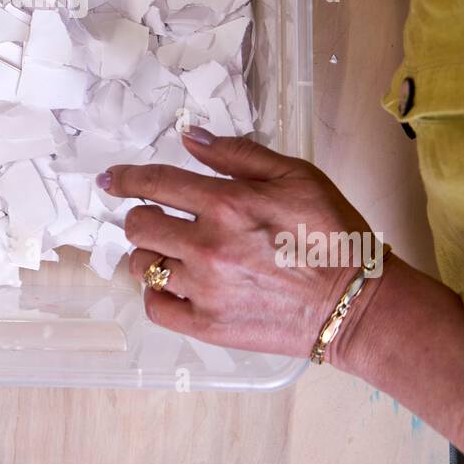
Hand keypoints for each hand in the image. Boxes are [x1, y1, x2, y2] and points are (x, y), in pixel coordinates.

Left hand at [103, 129, 379, 361]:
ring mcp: (204, 290)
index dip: (125, 178)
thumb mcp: (295, 176)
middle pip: (138, 225)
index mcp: (226, 204)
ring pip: (141, 265)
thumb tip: (190, 137)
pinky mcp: (207, 326)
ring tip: (174, 254)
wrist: (354, 304)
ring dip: (150, 254)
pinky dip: (158, 293)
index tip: (110, 179)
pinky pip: (155, 306)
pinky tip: (177, 285)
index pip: (154, 183)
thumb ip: (237, 154)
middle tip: (163, 220)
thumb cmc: (331, 235)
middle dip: (144, 216)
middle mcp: (206, 246)